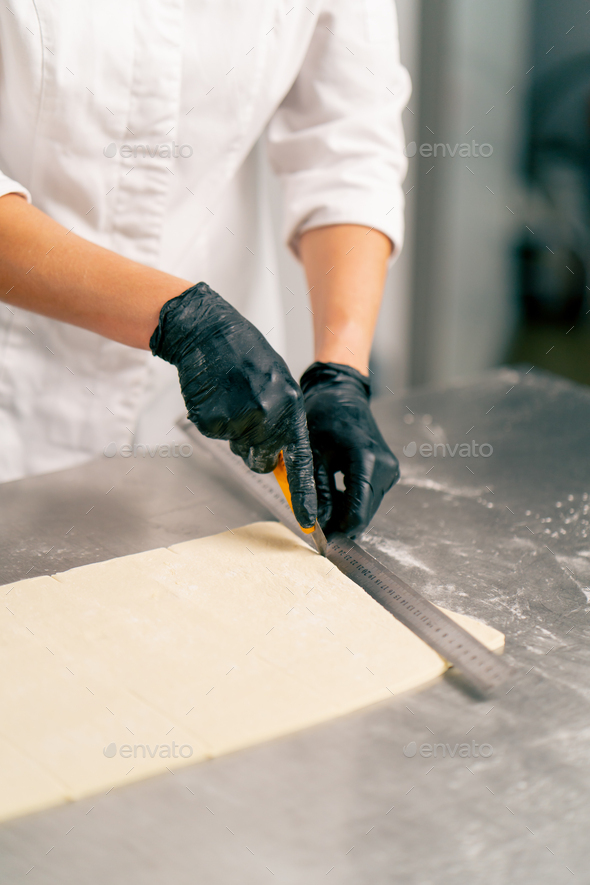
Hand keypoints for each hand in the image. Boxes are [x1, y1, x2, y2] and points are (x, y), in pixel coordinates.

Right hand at [150, 282, 316, 527]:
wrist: (207, 333)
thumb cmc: (247, 358)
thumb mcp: (279, 385)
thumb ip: (284, 422)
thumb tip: (282, 459)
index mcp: (289, 407)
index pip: (299, 460)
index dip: (304, 494)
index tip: (309, 521)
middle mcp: (266, 417)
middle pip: (260, 459)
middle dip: (255, 446)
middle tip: (248, 411)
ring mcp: (236, 420)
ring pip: (237, 447)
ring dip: (235, 429)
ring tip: (233, 395)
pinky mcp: (210, 422)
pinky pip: (217, 435)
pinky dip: (215, 420)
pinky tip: (217, 395)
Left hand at [300, 362, 398, 536]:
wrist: (341, 395)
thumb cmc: (322, 418)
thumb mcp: (311, 454)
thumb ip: (316, 491)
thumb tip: (317, 524)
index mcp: (367, 462)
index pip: (357, 514)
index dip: (338, 532)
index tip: (320, 541)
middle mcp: (386, 468)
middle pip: (364, 515)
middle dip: (341, 524)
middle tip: (315, 526)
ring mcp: (390, 470)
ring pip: (367, 508)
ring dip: (346, 513)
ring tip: (321, 504)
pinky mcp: (388, 471)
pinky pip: (370, 497)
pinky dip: (352, 502)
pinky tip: (334, 494)